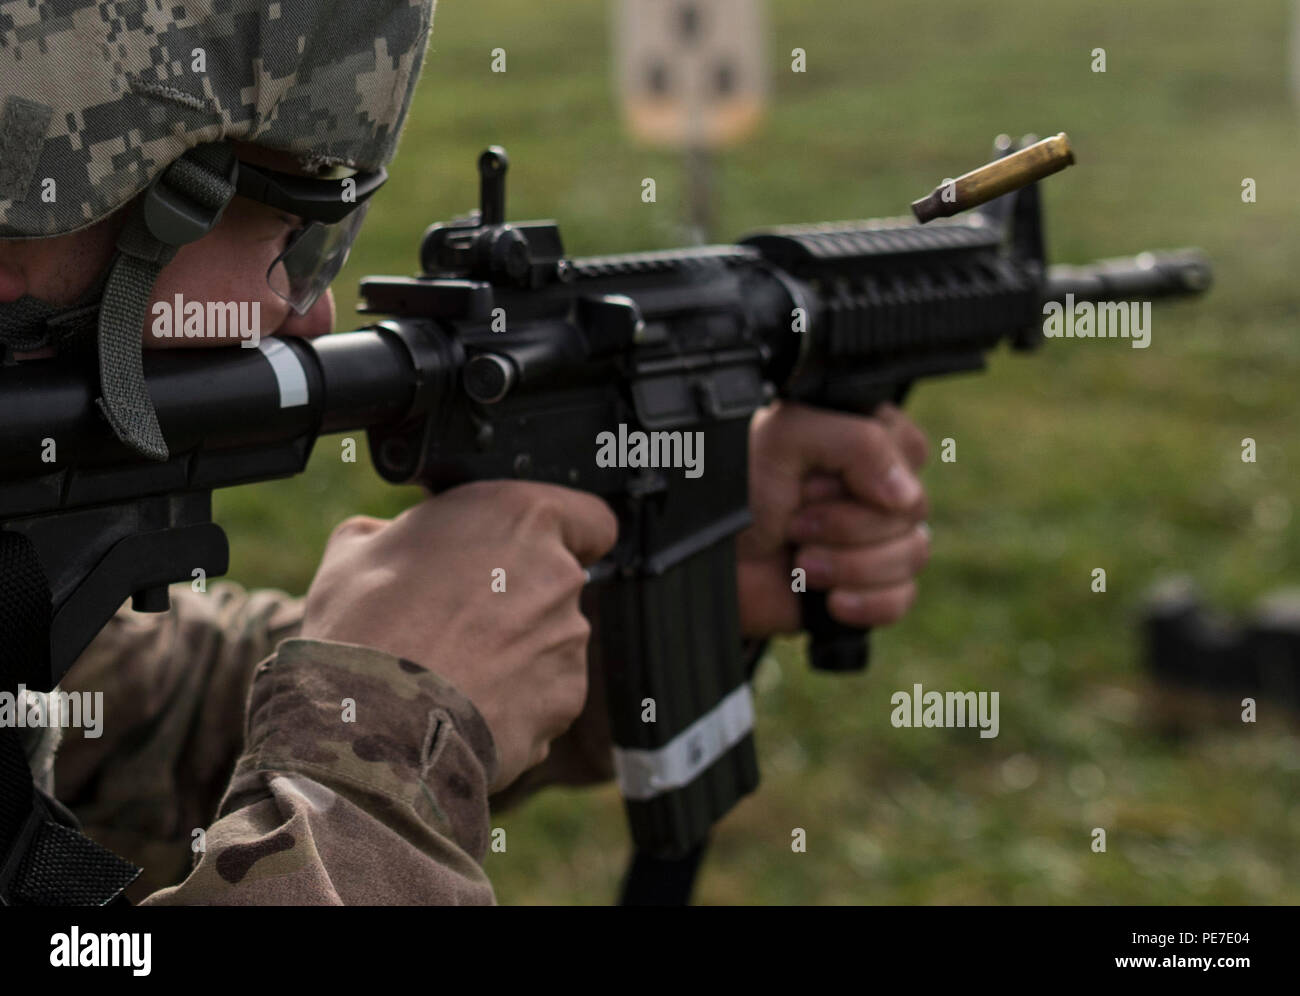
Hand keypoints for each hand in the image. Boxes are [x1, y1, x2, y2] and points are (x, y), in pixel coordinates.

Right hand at [300, 481, 617, 791]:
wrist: (369, 728)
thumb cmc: (362, 631)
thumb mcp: (354, 551)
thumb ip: (396, 531)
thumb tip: (392, 538)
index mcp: (518, 518)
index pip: (589, 518)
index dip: (569, 535)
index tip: (533, 553)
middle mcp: (558, 574)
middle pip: (558, 583)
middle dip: (519, 600)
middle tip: (456, 622)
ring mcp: (568, 641)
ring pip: (551, 643)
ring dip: (515, 655)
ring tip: (450, 675)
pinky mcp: (566, 700)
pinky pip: (545, 696)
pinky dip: (516, 704)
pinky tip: (464, 710)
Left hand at [737, 401, 929, 636]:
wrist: (703, 563)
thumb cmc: (732, 490)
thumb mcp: (785, 440)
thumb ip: (857, 444)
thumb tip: (907, 496)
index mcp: (862, 443)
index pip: (911, 450)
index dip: (867, 473)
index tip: (812, 481)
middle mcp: (874, 490)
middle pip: (913, 510)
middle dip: (847, 524)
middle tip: (795, 522)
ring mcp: (875, 541)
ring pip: (912, 554)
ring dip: (849, 564)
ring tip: (801, 561)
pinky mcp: (868, 588)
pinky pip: (901, 599)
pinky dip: (866, 602)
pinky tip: (829, 599)